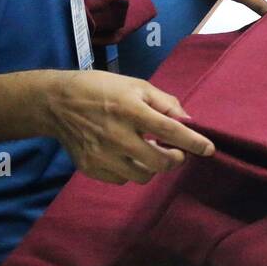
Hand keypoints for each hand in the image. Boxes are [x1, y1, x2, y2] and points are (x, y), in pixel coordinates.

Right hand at [43, 69, 213, 184]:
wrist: (57, 103)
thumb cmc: (101, 89)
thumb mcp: (135, 85)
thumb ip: (164, 102)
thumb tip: (188, 121)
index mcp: (130, 110)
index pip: (169, 130)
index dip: (193, 142)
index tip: (209, 149)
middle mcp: (117, 135)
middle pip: (160, 162)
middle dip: (175, 159)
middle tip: (176, 151)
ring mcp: (102, 155)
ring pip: (143, 176)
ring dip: (153, 166)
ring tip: (148, 150)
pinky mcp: (91, 168)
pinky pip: (123, 180)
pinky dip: (131, 170)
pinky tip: (126, 155)